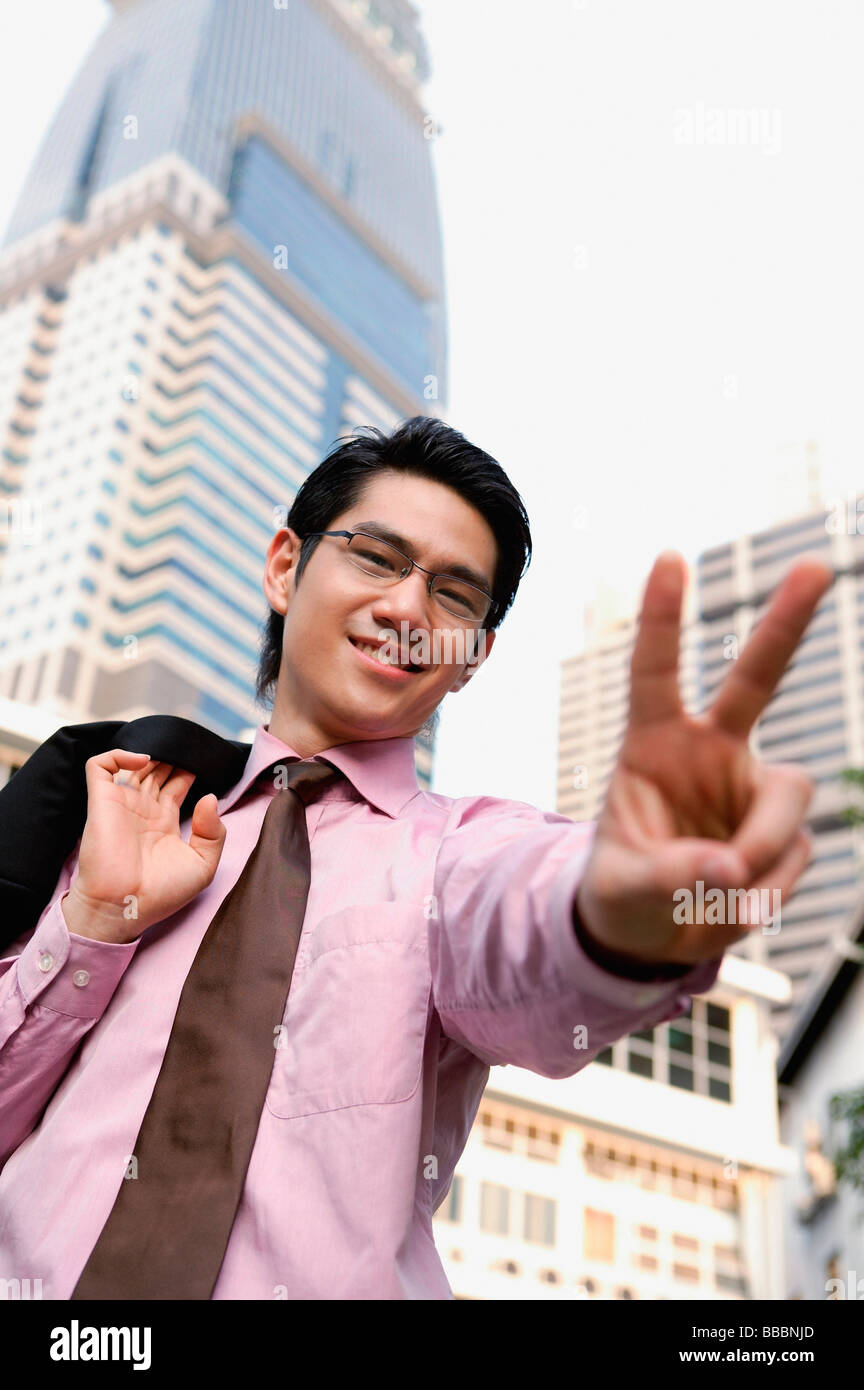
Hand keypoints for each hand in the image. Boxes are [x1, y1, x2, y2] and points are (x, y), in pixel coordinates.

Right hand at [62, 749, 225, 942]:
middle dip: (173, 756)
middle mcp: (144, 809)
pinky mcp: (102, 800)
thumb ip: (213, 832)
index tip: (206, 760)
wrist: (126, 907)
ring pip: (133, 763)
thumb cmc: (162, 894)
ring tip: (169, 747)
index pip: (178, 782)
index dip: (191, 769)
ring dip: (151, 751)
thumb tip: (210, 796)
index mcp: (165, 821)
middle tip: (189, 747)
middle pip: (158, 769)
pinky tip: (142, 759)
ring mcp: (122, 803)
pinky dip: (118, 754)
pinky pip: (99, 765)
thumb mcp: (203, 865)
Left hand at [575, 549, 834, 966]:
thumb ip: (669, 875)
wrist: (655, 939)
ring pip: (790, 796)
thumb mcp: (624, 888)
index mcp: (652, 746)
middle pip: (756, 679)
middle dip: (786, 623)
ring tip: (726, 894)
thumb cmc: (623, 896)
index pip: (656, 673)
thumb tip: (730, 870)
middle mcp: (711, 752)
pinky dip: (769, 890)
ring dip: (764, 848)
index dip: (662, 618)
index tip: (670, 556)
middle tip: (815, 565)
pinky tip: (737, 908)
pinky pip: (795, 854)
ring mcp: (752, 787)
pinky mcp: (784, 830)